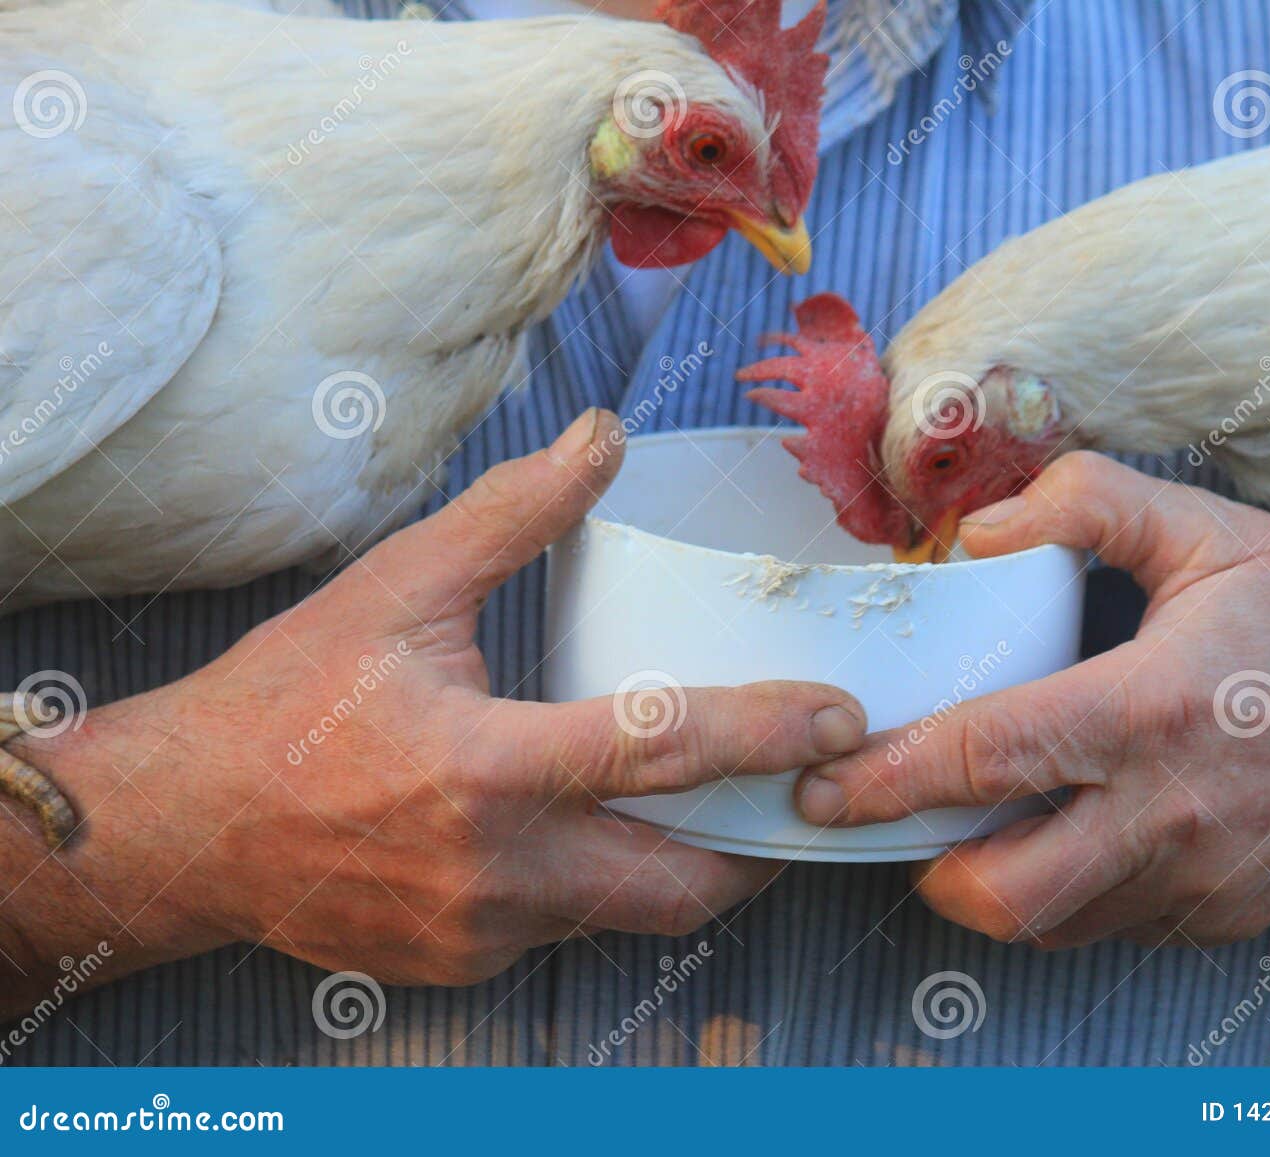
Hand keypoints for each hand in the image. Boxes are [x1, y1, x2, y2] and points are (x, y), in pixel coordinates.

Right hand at [0, 410, 865, 1001]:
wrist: (183, 828)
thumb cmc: (289, 699)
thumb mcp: (399, 588)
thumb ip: (515, 516)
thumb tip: (602, 436)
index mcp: (486, 767)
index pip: (661, 752)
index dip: (766, 734)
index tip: (839, 717)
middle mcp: (496, 867)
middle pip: (680, 881)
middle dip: (759, 850)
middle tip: (798, 796)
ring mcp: (482, 932)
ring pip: (629, 913)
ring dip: (683, 867)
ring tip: (712, 810)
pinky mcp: (466, 965)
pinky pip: (567, 931)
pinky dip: (598, 885)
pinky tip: (586, 834)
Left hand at [793, 452, 1269, 949]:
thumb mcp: (1215, 532)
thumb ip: (1088, 504)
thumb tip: (975, 531)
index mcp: (1151, 711)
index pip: (987, 756)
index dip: (887, 776)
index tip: (823, 783)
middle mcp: (1168, 816)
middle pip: (1004, 888)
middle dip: (922, 867)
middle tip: (883, 822)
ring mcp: (1195, 882)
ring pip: (1049, 923)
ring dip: (986, 885)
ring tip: (962, 826)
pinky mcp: (1216, 917)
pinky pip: (1107, 926)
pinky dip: (1060, 895)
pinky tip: (1056, 836)